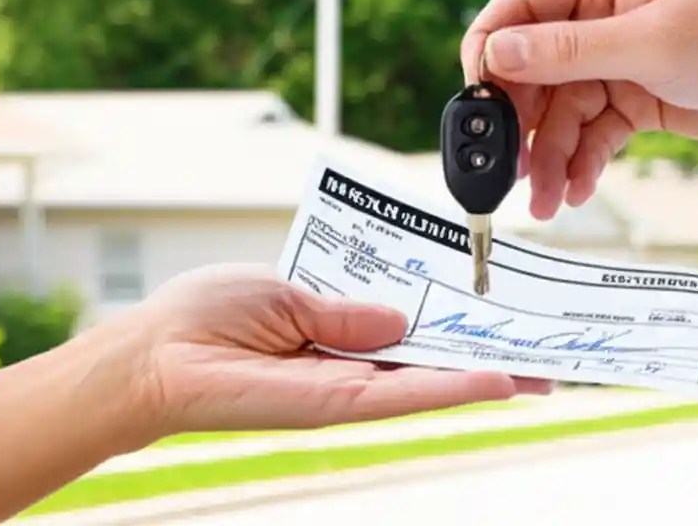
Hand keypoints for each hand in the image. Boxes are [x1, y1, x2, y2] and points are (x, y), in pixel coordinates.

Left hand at [112, 264, 550, 437]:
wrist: (156, 357)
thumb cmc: (206, 315)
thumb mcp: (289, 292)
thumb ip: (348, 308)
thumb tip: (401, 317)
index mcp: (333, 327)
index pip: (408, 325)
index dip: (452, 318)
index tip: (496, 310)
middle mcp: (347, 364)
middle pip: (430, 358)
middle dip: (485, 354)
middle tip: (541, 352)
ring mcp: (347, 387)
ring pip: (431, 382)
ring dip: (486, 376)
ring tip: (541, 372)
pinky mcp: (338, 405)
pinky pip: (406, 395)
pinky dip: (453, 387)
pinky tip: (496, 380)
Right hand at [461, 0, 697, 218]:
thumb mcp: (649, 45)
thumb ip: (568, 52)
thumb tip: (496, 55)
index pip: (517, 8)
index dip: (491, 54)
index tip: (477, 104)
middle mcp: (594, 14)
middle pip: (531, 70)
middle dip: (523, 125)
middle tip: (510, 173)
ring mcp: (609, 59)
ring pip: (558, 112)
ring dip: (550, 157)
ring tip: (547, 201)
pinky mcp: (627, 98)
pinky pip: (588, 133)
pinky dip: (582, 163)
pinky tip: (577, 191)